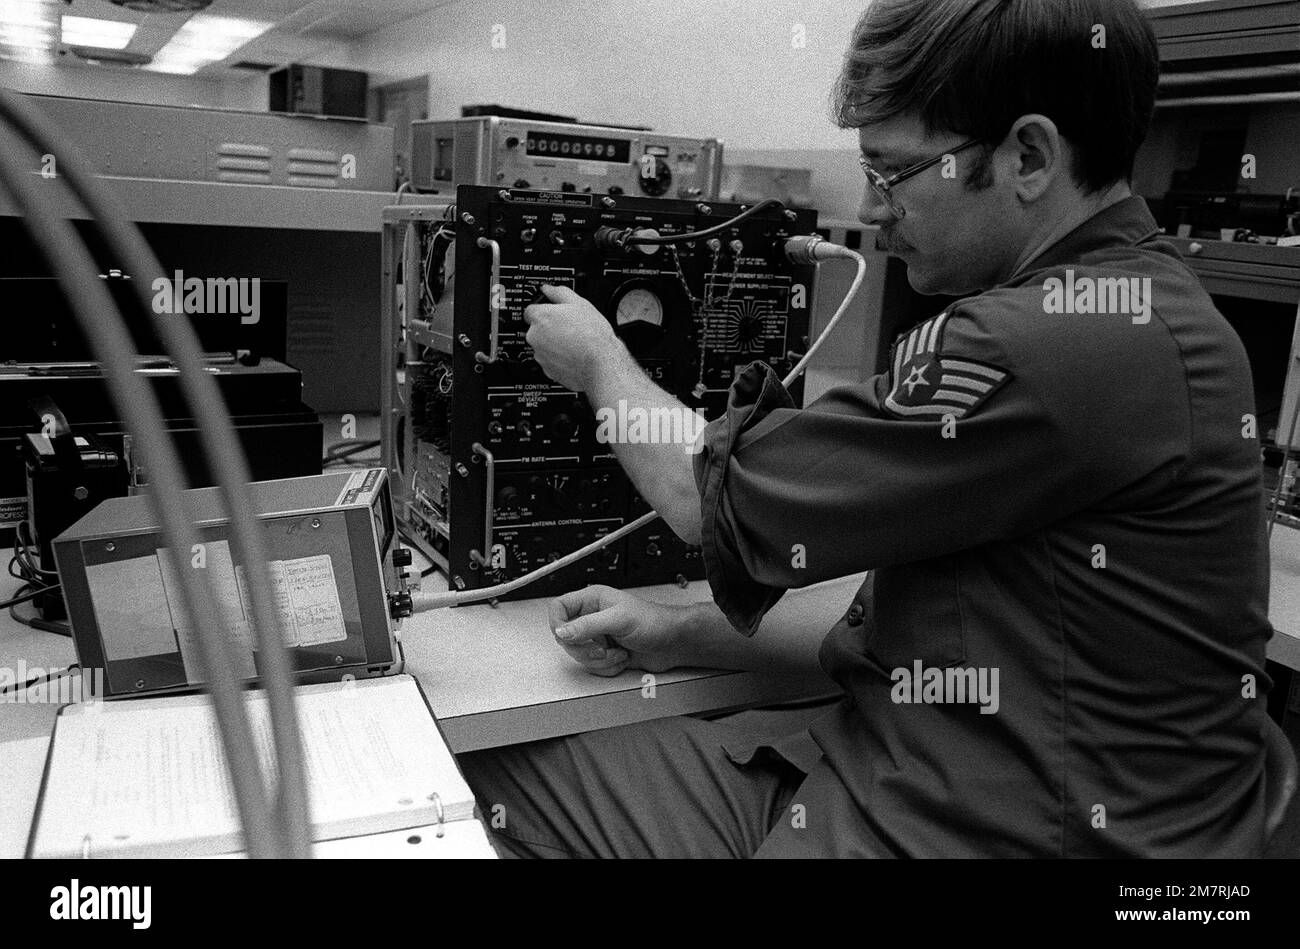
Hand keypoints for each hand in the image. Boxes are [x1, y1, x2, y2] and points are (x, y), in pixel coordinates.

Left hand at [523, 285, 626, 391]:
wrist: (601, 363)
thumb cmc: (592, 335)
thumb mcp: (579, 303)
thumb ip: (559, 292)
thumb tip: (548, 289)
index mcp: (540, 317)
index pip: (530, 310)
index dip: (544, 311)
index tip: (553, 314)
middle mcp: (535, 337)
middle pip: (537, 329)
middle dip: (549, 328)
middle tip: (568, 327)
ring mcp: (540, 355)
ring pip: (543, 346)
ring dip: (554, 344)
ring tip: (573, 342)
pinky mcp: (547, 371)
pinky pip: (550, 361)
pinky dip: (558, 358)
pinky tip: (573, 354)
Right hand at [548, 585, 686, 676]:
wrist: (674, 643)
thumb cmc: (654, 622)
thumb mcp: (618, 620)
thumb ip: (587, 625)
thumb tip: (562, 631)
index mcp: (593, 600)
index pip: (559, 608)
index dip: (557, 623)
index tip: (567, 636)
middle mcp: (593, 618)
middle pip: (566, 638)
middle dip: (585, 649)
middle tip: (602, 648)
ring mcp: (599, 637)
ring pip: (579, 656)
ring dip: (600, 660)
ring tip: (618, 652)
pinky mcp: (606, 654)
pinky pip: (594, 667)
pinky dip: (608, 668)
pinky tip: (623, 658)